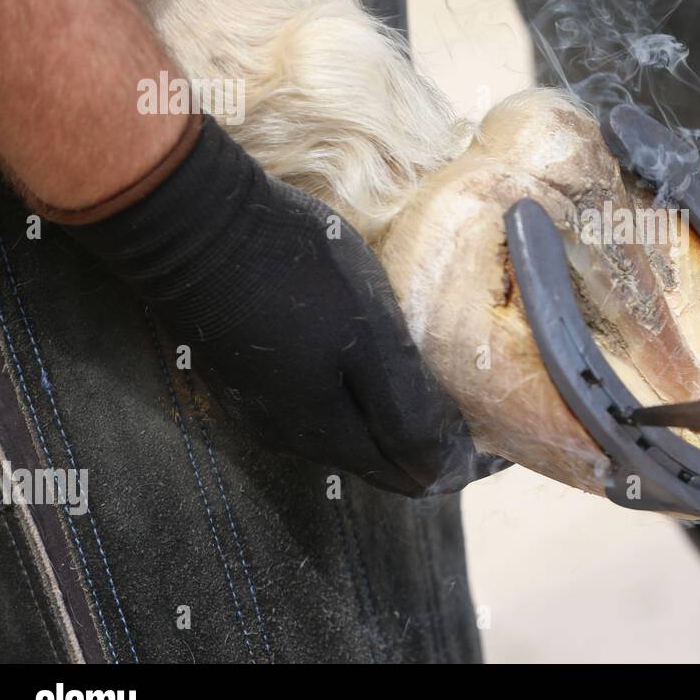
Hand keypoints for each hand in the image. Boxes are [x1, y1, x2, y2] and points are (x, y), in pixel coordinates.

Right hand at [61, 115, 477, 493]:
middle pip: (381, 459)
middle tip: (480, 409)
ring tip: (441, 382)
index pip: (412, 477)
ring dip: (397, 418)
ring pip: (349, 430)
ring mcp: (263, 401)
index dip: (463, 464)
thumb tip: (444, 471)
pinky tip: (380, 358)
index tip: (503, 438)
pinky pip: (320, 400)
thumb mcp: (370, 340)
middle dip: (433, 443)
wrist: (196, 223)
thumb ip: (405, 410)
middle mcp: (291, 433)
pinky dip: (363, 394)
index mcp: (327, 434)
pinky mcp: (249, 367)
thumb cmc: (296, 274)